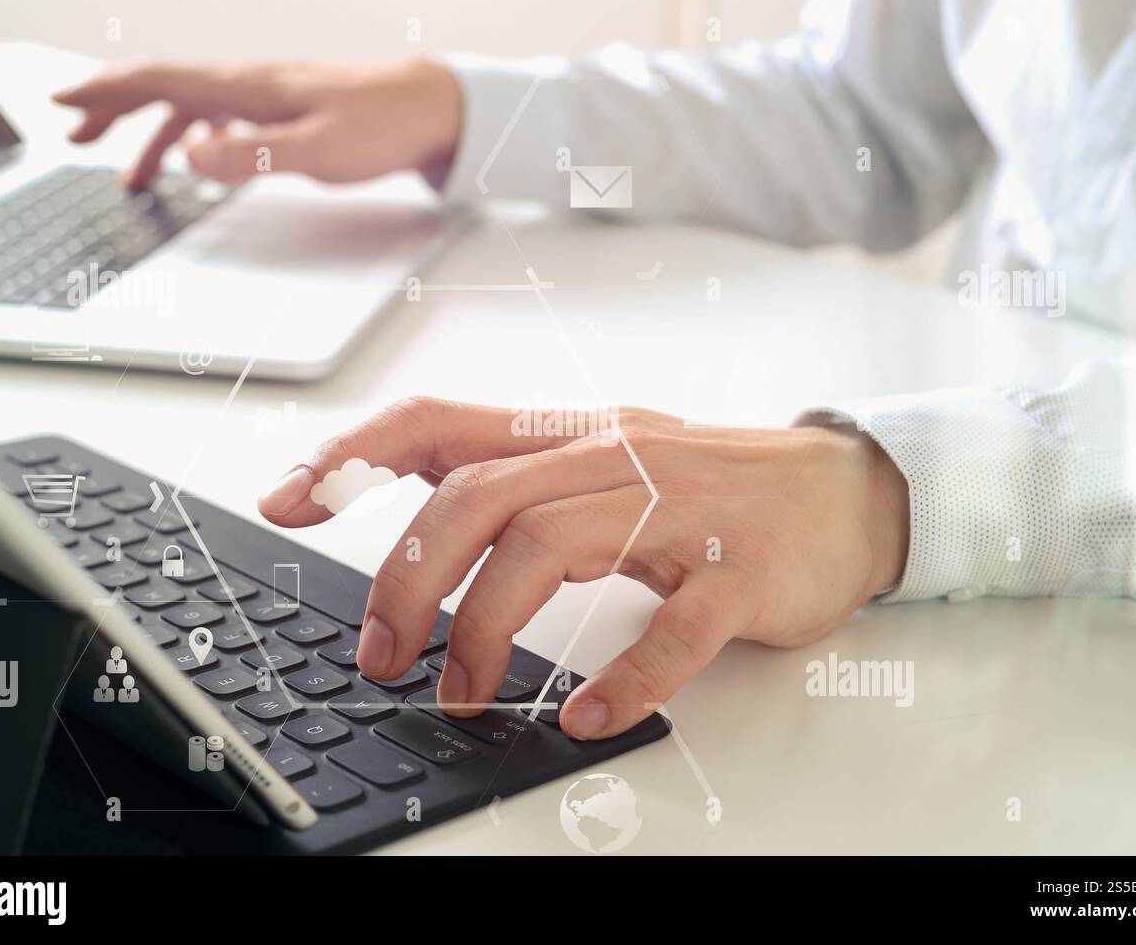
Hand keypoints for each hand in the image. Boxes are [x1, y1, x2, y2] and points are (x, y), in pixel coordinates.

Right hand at [53, 59, 461, 189]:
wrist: (436, 107)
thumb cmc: (385, 125)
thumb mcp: (319, 151)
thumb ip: (252, 156)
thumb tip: (192, 156)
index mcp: (249, 87)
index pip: (160, 80)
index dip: (106, 91)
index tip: (62, 102)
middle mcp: (252, 84)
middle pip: (165, 88)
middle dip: (113, 109)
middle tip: (76, 135)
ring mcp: (270, 95)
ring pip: (193, 106)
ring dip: (153, 135)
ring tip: (131, 176)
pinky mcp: (289, 110)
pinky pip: (225, 117)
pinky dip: (197, 137)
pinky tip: (198, 159)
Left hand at [257, 397, 909, 739]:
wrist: (845, 489)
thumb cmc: (711, 484)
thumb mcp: (606, 462)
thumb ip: (523, 482)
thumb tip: (423, 520)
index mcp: (571, 434)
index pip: (441, 420)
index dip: (355, 452)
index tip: (290, 498)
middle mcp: (613, 459)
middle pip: (477, 496)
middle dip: (406, 578)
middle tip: (382, 655)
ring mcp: (678, 511)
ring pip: (550, 548)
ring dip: (486, 630)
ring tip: (464, 694)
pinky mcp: (738, 571)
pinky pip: (671, 627)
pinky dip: (621, 677)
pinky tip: (584, 715)